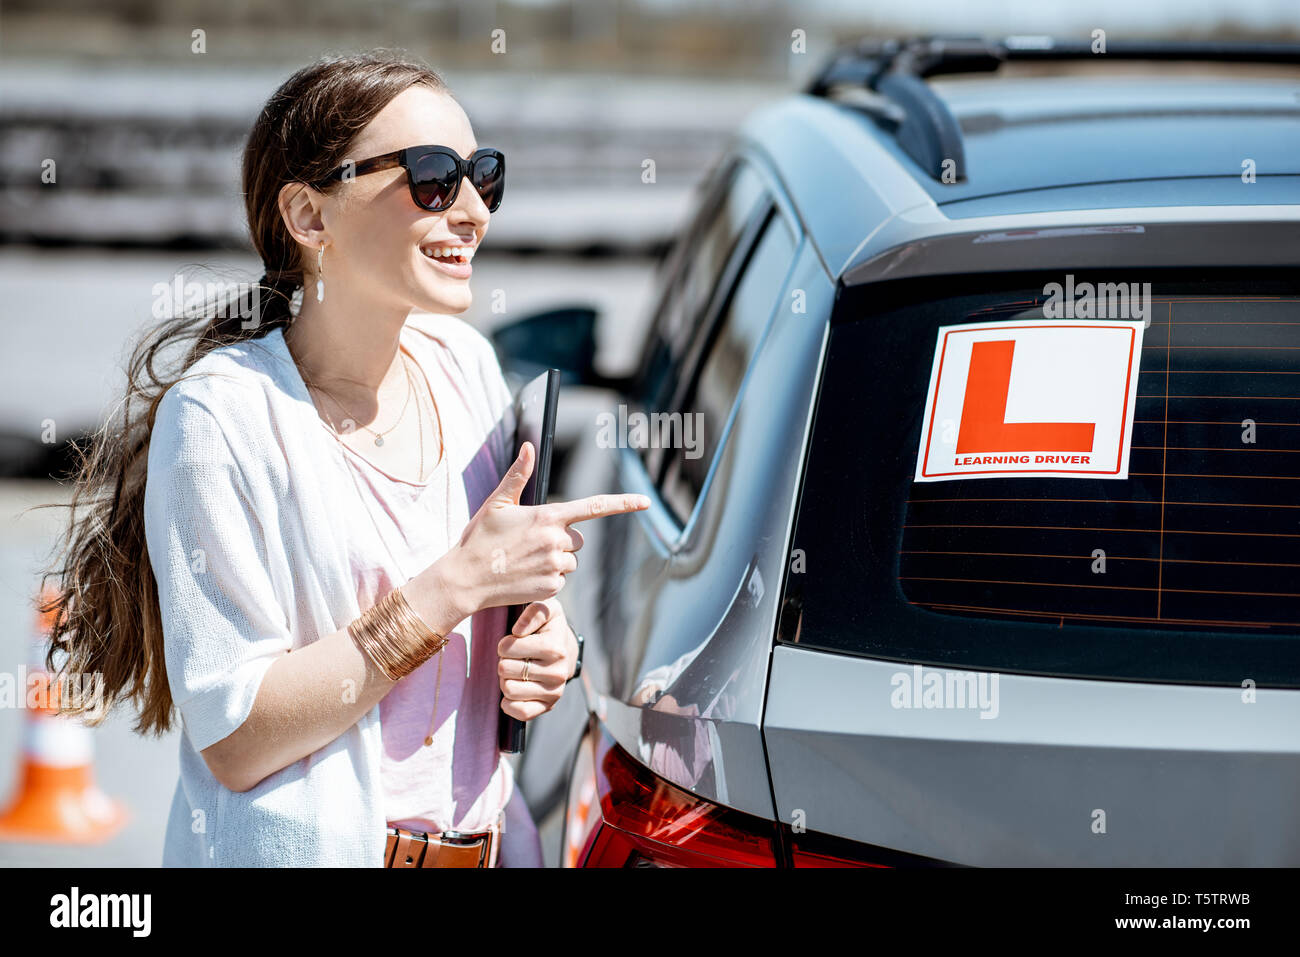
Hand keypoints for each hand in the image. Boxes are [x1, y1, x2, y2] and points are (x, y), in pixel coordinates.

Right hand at [432, 442, 649, 617]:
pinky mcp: (551, 588)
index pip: (594, 507)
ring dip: (555, 561)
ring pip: (570, 561)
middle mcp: (556, 541)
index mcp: (547, 516)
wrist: (465, 579)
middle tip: (530, 543)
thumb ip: (518, 475)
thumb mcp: (497, 503)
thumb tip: (530, 446)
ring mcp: (555, 566)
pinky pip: (560, 580)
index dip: (623, 503)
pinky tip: (524, 576)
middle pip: (578, 540)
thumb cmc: (479, 538)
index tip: (645, 501)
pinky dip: (547, 579)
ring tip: (524, 561)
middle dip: (561, 541)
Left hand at [497, 597, 575, 721]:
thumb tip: (518, 630)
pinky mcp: (548, 706)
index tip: (512, 641)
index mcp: (555, 647)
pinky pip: (520, 712)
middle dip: (504, 661)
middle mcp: (558, 672)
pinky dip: (510, 702)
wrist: (565, 649)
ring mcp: (554, 691)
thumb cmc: (548, 627)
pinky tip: (515, 688)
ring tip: (516, 670)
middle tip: (515, 657)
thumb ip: (534, 611)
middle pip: (504, 669)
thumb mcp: (547, 608)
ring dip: (505, 679)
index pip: (508, 648)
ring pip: (508, 690)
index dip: (504, 644)